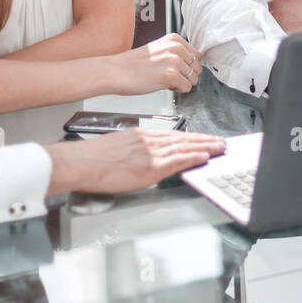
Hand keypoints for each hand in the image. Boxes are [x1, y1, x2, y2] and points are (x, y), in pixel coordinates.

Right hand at [45, 128, 225, 194]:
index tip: (204, 139)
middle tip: (221, 142)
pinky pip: (176, 160)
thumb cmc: (93, 158)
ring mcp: (150, 154)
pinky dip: (192, 157)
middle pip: (184, 139)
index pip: (174, 135)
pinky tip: (204, 157)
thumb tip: (144, 155)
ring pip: (184, 148)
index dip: (192, 137)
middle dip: (205, 141)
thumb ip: (135, 147)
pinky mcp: (148, 167)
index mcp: (142, 136)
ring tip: (220, 148)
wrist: (80, 161)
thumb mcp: (118, 145)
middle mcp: (149, 142)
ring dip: (205, 148)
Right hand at [113, 33, 202, 93]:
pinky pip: (187, 88)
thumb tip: (194, 65)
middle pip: (198, 68)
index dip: (187, 67)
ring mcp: (174, 61)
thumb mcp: (159, 50)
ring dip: (180, 83)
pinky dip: (176, 90)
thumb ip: (177, 53)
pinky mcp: (171, 75)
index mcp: (175, 39)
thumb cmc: (135, 64)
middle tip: (168, 76)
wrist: (117, 72)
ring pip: (194, 80)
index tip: (173, 69)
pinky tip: (162, 85)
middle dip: (186, 76)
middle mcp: (177, 48)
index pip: (197, 56)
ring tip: (163, 80)